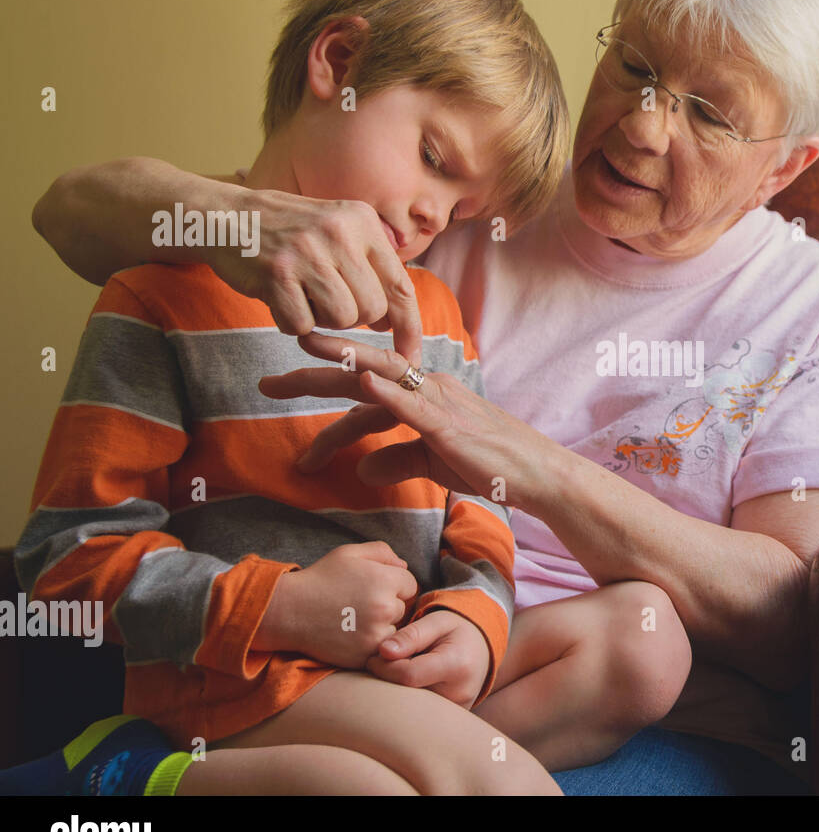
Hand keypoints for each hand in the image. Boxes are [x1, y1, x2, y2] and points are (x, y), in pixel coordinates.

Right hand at [208, 186, 424, 366]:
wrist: (225, 216)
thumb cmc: (289, 233)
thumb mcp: (337, 231)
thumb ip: (369, 269)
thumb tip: (390, 322)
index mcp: (362, 221)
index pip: (401, 285)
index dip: (409, 326)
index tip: (411, 356)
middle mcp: (340, 232)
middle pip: (372, 308)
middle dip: (353, 317)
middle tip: (325, 298)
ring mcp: (307, 252)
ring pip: (342, 319)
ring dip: (323, 320)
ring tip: (303, 295)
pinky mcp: (276, 274)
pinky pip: (301, 326)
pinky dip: (291, 322)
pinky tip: (279, 298)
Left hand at [258, 332, 562, 510]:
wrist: (538, 474)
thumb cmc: (493, 467)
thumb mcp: (434, 463)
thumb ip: (397, 461)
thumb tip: (360, 467)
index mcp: (424, 394)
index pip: (363, 389)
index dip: (321, 387)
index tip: (282, 387)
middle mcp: (428, 388)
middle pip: (361, 373)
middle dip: (312, 373)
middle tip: (267, 381)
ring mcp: (439, 402)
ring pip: (380, 378)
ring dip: (339, 366)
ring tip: (300, 357)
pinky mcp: (449, 424)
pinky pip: (412, 403)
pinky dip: (385, 389)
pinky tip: (361, 380)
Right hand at [260, 541, 417, 667]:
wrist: (288, 611)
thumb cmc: (319, 579)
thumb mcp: (349, 553)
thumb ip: (382, 552)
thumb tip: (404, 566)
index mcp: (385, 580)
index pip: (410, 584)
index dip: (393, 585)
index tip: (371, 587)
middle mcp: (384, 608)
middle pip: (403, 608)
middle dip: (388, 605)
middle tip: (359, 604)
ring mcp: (375, 635)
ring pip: (394, 630)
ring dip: (381, 627)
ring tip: (353, 620)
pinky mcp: (365, 656)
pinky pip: (381, 650)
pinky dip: (370, 645)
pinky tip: (350, 635)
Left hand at [366, 609, 491, 708]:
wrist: (480, 650)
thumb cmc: (456, 632)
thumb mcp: (437, 622)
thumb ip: (411, 635)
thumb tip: (383, 651)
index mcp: (457, 665)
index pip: (408, 675)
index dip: (383, 667)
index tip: (373, 657)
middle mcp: (459, 694)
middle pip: (406, 697)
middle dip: (386, 682)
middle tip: (381, 666)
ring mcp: (454, 711)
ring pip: (408, 710)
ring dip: (394, 693)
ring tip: (397, 673)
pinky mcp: (448, 721)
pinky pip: (416, 716)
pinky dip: (404, 702)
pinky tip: (405, 687)